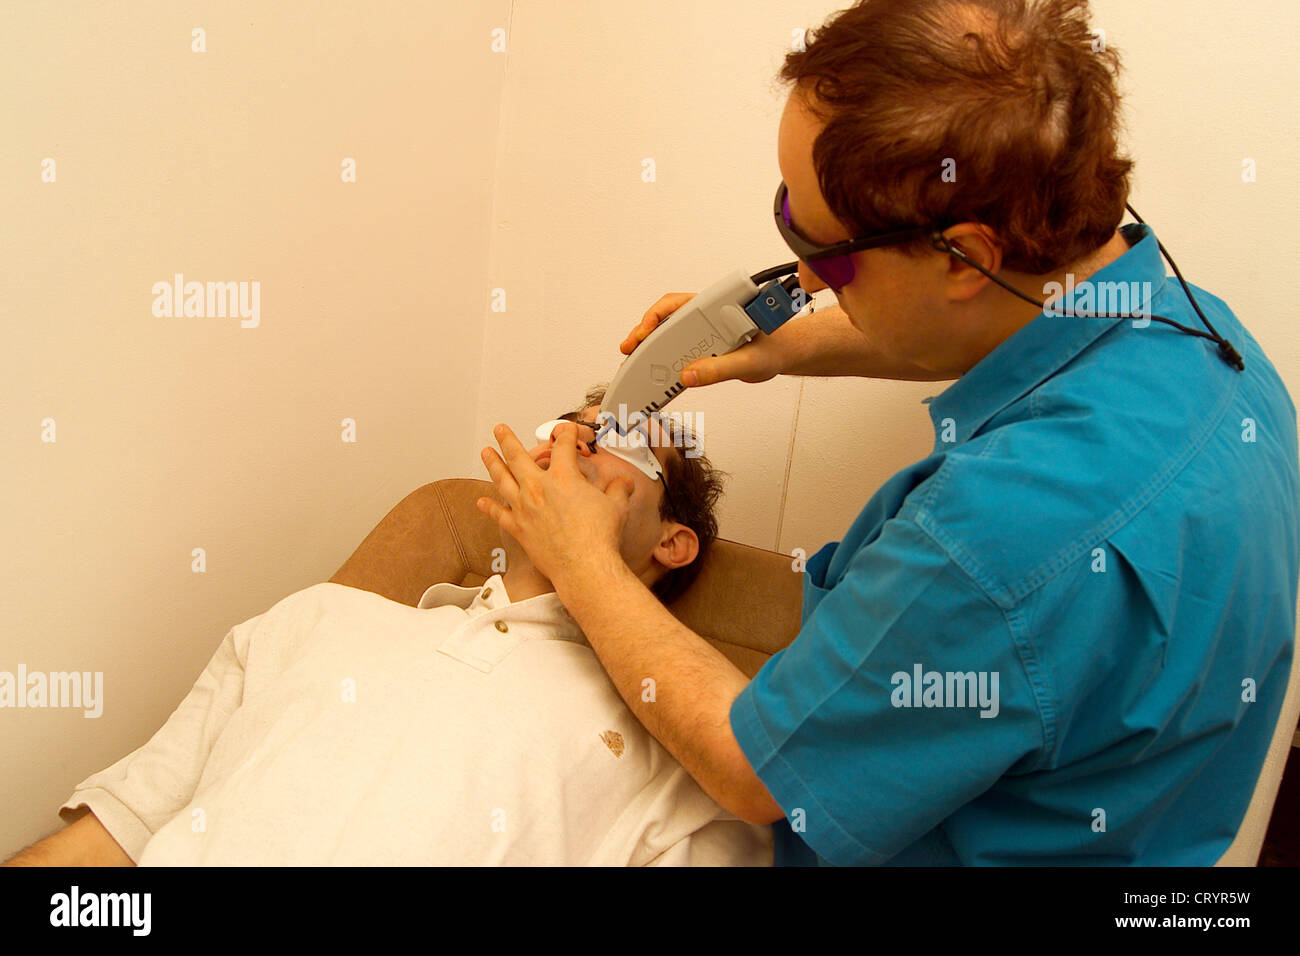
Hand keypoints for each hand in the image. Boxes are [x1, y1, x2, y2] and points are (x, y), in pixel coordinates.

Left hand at [476, 422, 632, 585]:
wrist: (584, 567)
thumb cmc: (599, 537)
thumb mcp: (617, 506)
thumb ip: (618, 490)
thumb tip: (625, 483)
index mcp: (564, 477)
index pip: (563, 446)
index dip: (565, 433)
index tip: (565, 429)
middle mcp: (538, 488)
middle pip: (518, 456)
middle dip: (508, 439)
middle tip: (500, 429)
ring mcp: (525, 508)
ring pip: (502, 479)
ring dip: (493, 464)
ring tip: (486, 452)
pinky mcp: (518, 529)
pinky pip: (499, 514)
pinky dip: (489, 507)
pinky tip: (481, 501)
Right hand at [619, 292, 785, 386]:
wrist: (784, 354)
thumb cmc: (774, 348)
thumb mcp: (749, 362)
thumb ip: (720, 369)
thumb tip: (689, 375)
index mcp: (716, 309)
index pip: (676, 305)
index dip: (654, 318)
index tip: (643, 334)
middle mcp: (706, 316)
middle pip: (665, 318)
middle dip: (643, 333)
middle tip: (629, 350)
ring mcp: (703, 330)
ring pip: (667, 333)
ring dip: (649, 346)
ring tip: (634, 362)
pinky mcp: (703, 345)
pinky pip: (677, 348)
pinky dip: (661, 359)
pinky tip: (651, 371)